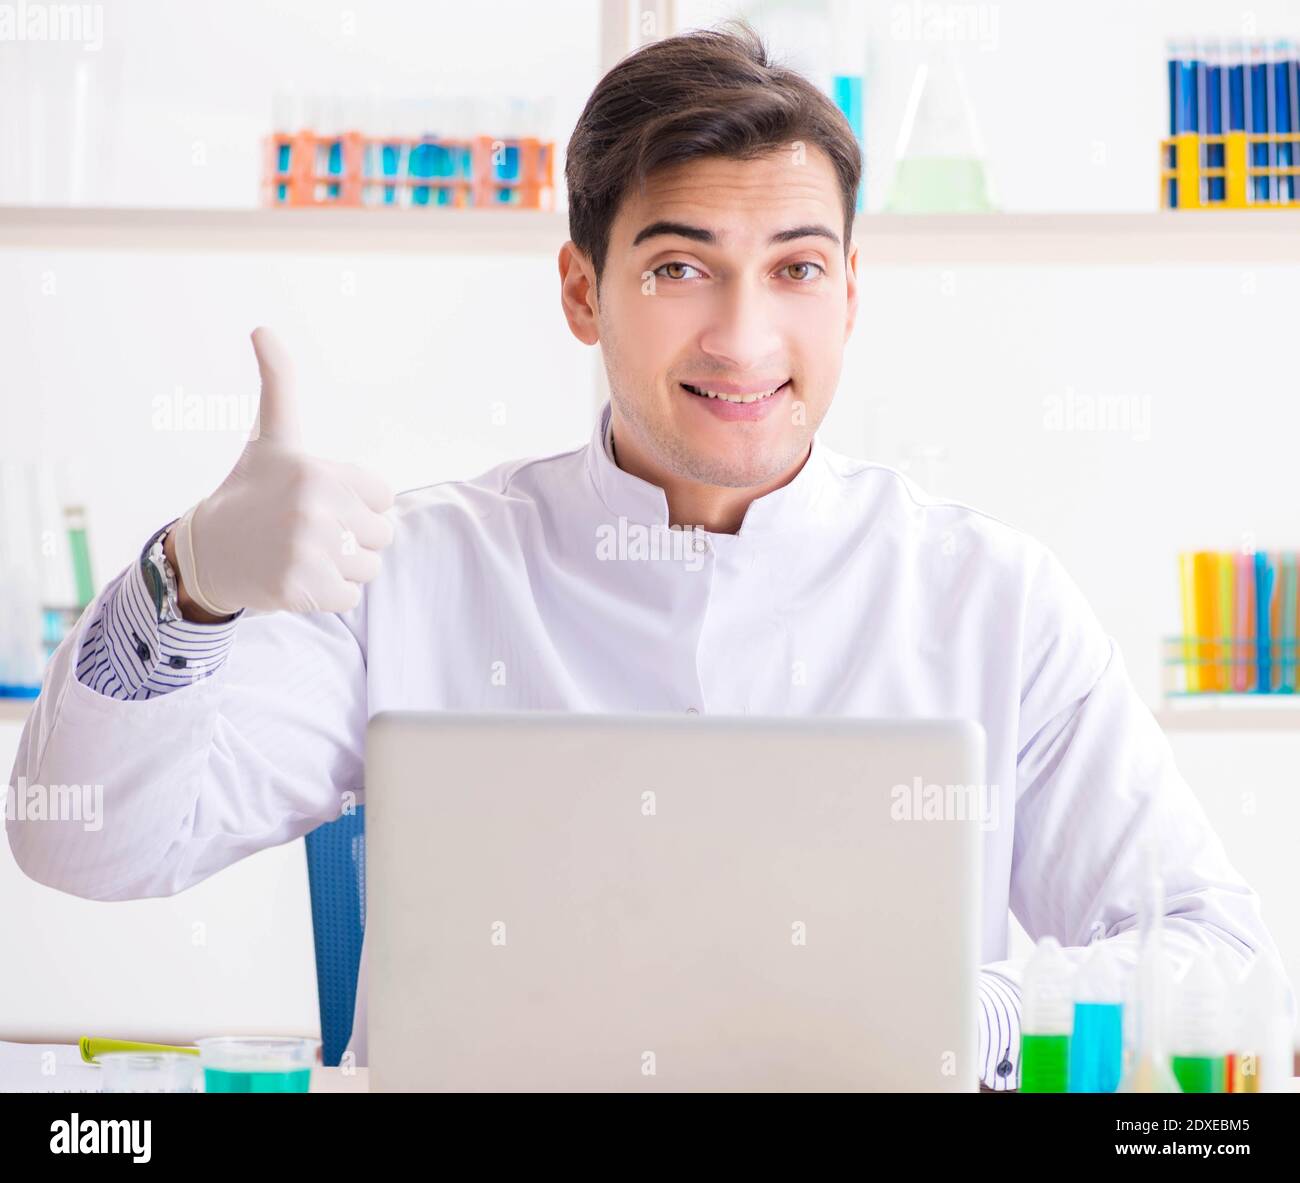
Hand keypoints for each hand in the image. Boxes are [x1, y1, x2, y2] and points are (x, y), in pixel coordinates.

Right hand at [169, 327, 394, 616]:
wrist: (206, 552)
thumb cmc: (250, 491)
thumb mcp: (271, 437)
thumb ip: (279, 384)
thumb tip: (262, 328)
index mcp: (318, 471)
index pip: (384, 497)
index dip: (358, 503)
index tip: (319, 501)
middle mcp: (315, 509)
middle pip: (381, 535)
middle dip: (352, 537)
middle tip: (308, 531)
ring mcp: (308, 552)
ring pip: (368, 567)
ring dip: (341, 567)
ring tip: (301, 553)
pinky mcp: (302, 589)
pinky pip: (350, 598)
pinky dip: (327, 594)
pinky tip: (296, 578)